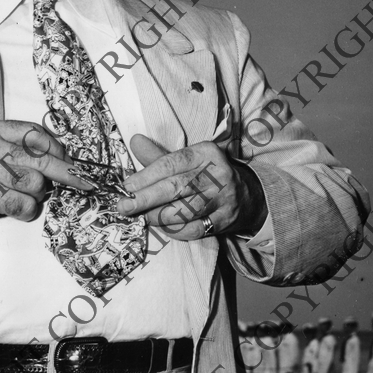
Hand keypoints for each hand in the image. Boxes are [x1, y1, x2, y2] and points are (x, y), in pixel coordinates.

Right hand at [0, 120, 90, 232]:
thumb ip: (10, 142)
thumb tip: (53, 152)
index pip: (33, 132)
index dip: (55, 146)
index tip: (66, 157)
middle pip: (41, 157)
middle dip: (67, 171)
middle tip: (86, 182)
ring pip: (36, 183)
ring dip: (37, 193)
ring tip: (22, 194)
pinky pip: (26, 205)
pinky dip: (28, 210)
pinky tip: (18, 208)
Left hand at [117, 135, 266, 239]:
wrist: (248, 196)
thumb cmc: (207, 175)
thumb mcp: (188, 160)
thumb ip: (158, 155)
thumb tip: (134, 142)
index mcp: (205, 153)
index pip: (171, 163)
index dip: (147, 176)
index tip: (127, 186)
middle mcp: (217, 174)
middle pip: (176, 187)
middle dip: (146, 198)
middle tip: (125, 206)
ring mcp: (223, 198)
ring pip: (185, 210)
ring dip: (158, 216)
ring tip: (142, 217)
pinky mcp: (225, 220)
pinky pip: (196, 229)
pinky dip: (176, 230)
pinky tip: (163, 227)